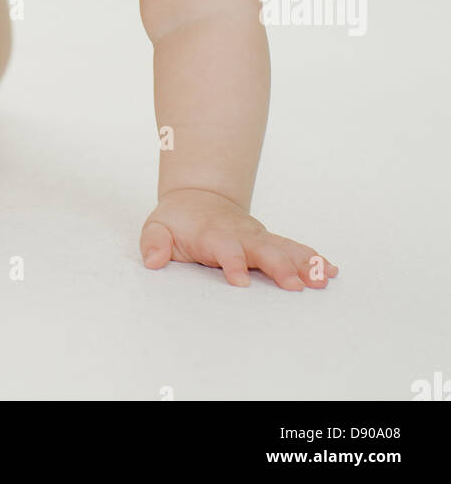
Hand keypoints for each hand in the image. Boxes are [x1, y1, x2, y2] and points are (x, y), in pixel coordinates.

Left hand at [139, 188, 338, 289]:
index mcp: (212, 234)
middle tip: (295, 285)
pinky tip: (329, 270)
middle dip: (279, 267)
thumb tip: (153, 260)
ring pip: (283, 248)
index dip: (232, 263)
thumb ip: (154, 242)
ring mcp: (257, 237)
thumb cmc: (178, 220)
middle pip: (262, 249)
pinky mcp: (269, 242)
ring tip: (322, 278)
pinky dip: (311, 258)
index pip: (223, 248)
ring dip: (303, 263)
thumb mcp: (157, 227)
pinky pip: (293, 249)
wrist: (199, 198)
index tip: (241, 281)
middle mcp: (240, 234)